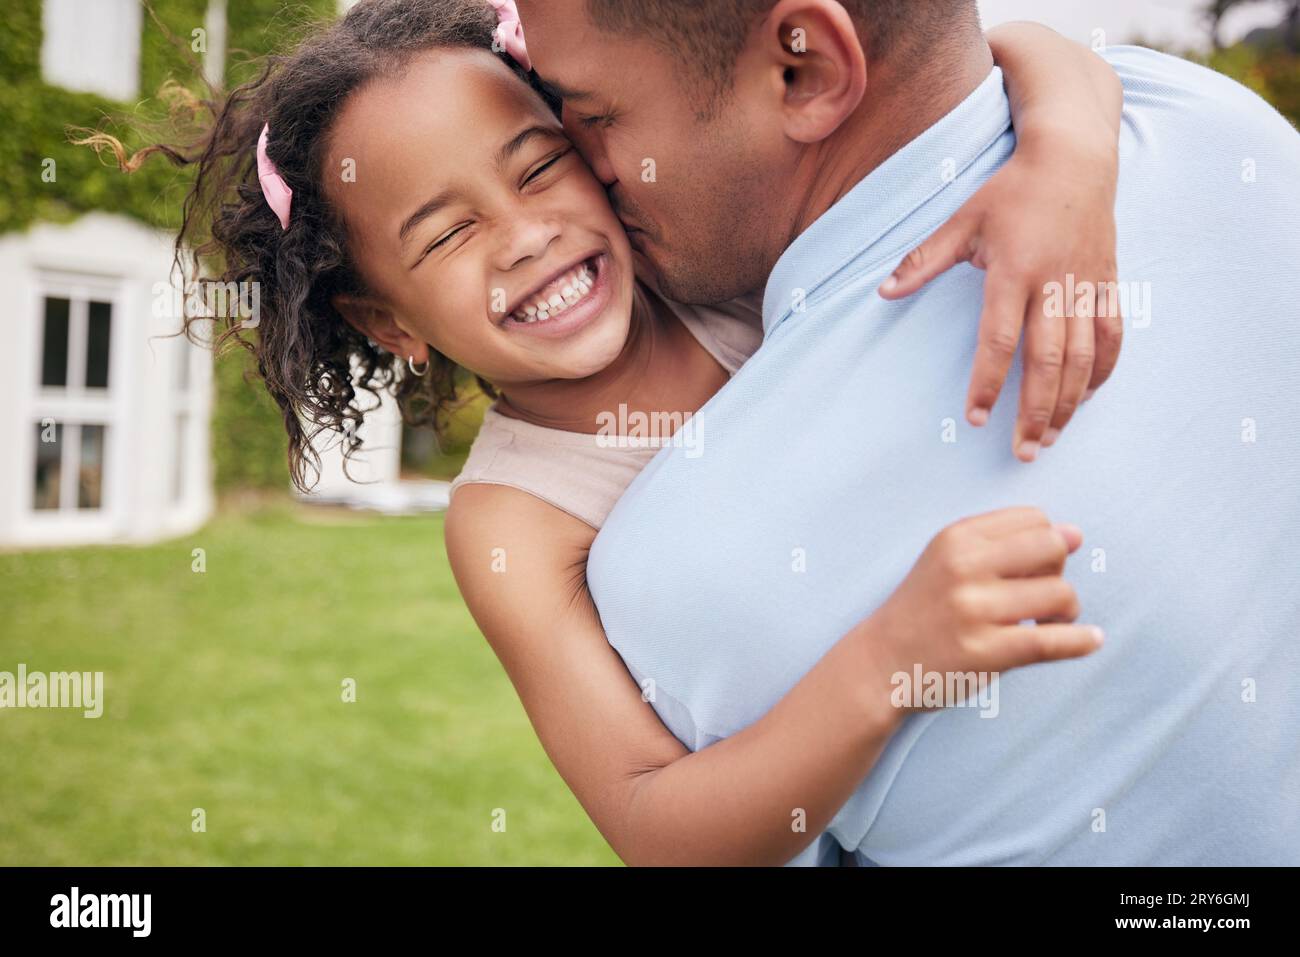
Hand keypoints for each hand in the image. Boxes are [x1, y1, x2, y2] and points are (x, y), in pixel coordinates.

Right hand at [863, 507, 1102, 712]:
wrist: (881, 661)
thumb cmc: (923, 610)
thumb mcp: (946, 559)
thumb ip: (1002, 544)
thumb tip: (1074, 534)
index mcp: (956, 538)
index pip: (1033, 518)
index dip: (1046, 539)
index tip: (1034, 565)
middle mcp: (964, 568)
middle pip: (1052, 547)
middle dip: (1061, 568)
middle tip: (1044, 592)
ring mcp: (975, 610)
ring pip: (1060, 594)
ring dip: (1068, 610)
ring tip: (1049, 622)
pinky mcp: (986, 651)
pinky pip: (1053, 641)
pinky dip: (1081, 641)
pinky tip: (1090, 640)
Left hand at [878, 137, 1122, 462]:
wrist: (1074, 159)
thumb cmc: (1011, 192)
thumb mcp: (962, 221)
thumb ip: (923, 261)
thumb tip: (883, 292)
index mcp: (1014, 270)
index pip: (999, 338)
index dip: (988, 381)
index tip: (975, 417)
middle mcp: (1054, 283)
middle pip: (1048, 359)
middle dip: (1036, 409)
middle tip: (1023, 450)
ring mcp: (1086, 285)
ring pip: (1084, 356)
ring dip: (1069, 401)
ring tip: (1051, 438)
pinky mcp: (1108, 283)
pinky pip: (1112, 335)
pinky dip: (1103, 370)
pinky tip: (1085, 398)